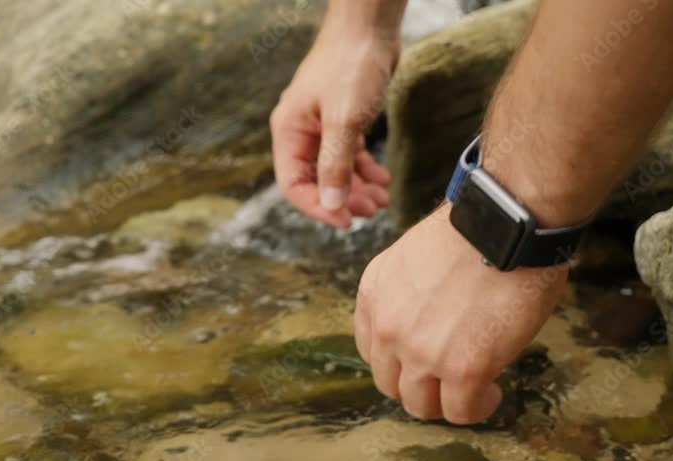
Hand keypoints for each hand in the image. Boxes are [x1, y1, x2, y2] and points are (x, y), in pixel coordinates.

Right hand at [270, 28, 396, 228]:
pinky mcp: (343, 120)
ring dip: (357, 189)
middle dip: (343, 199)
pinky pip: (349, 155)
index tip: (346, 221)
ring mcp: (322, 126)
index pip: (294, 185)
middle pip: (316, 181)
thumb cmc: (351, 65)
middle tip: (371, 211)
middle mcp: (302, 131)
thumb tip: (331, 203)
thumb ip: (336, 164)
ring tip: (382, 200)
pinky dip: (365, 170)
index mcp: (289, 131)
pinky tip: (383, 179)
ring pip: (335, 171)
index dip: (318, 207)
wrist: (370, 28)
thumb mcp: (344, 120)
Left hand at [354, 205, 569, 423]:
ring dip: (446, 401)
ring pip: (420, 405)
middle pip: (391, 383)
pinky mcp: (463, 369)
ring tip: (474, 389)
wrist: (508, 222)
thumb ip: (412, 294)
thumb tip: (434, 319)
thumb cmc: (479, 228)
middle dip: (421, 385)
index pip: (372, 349)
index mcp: (374, 293)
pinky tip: (491, 391)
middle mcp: (388, 327)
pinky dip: (477, 407)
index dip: (401, 359)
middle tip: (450, 378)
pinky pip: (461, 412)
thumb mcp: (417, 256)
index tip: (425, 356)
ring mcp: (422, 352)